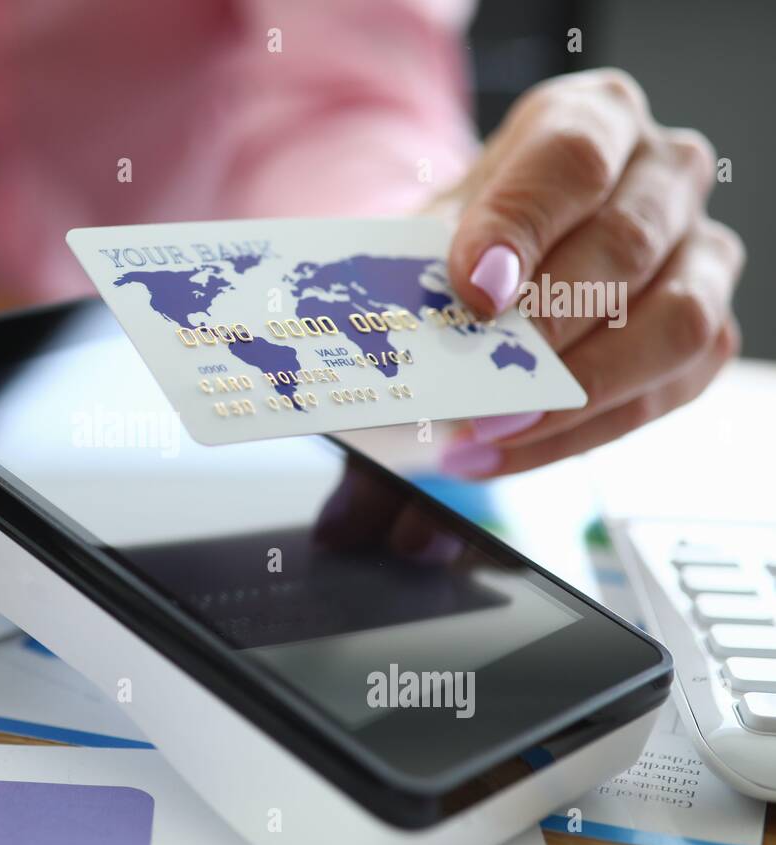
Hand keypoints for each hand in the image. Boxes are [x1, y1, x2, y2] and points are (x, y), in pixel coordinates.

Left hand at [436, 69, 743, 476]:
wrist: (488, 269)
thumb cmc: (464, 238)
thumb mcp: (431, 231)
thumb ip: (426, 261)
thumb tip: (412, 317)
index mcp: (594, 119)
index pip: (572, 160)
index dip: (522, 226)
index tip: (473, 290)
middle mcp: (665, 172)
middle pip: (626, 243)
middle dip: (547, 323)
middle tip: (478, 379)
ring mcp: (700, 250)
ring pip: (675, 323)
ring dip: (575, 390)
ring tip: (488, 427)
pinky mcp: (707, 331)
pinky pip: (662, 393)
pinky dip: (576, 433)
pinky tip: (503, 450)